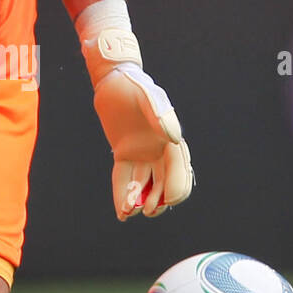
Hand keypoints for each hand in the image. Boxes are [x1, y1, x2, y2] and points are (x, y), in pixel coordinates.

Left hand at [93, 62, 192, 218]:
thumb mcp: (149, 97)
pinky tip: (121, 212)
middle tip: (148, 212)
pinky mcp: (124, 154)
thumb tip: (174, 138)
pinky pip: (124, 178)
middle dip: (158, 201)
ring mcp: (141, 154)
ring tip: (128, 211)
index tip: (166, 200)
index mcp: (170, 140)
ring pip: (144, 185)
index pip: (178, 170)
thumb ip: (161, 115)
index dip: (175, 188)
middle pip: (164, 183)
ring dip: (139, 201)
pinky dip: (123, 194)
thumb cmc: (134, 86)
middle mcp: (158, 150)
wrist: (114, 80)